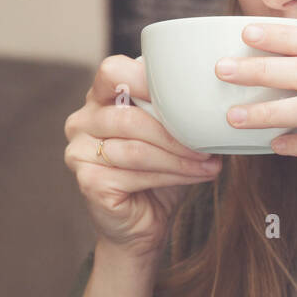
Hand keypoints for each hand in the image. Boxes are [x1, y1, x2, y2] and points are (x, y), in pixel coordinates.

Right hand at [64, 56, 223, 257]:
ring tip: (208, 163)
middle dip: (175, 133)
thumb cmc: (158, 173)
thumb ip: (177, 112)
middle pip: (129, 117)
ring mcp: (79, 152)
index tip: (188, 97)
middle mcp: (81, 121)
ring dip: (179, 158)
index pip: (113, 71)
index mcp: (99, 99)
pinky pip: (135, 174)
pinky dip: (172, 175)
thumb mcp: (170, 135)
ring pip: (136, 149)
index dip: (149, 81)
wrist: (142, 224)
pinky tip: (197, 177)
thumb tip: (218, 98)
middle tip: (208, 145)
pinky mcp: (88, 181)